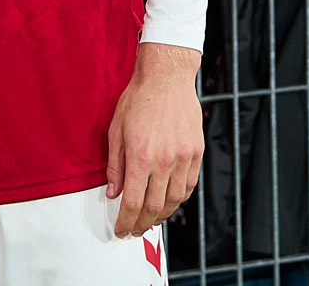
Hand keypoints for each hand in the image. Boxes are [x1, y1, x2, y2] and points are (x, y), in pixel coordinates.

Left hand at [106, 42, 202, 237]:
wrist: (166, 78)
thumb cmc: (136, 101)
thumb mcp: (115, 130)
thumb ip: (114, 165)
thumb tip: (112, 193)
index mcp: (140, 156)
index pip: (132, 202)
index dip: (125, 221)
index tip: (120, 230)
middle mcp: (164, 161)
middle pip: (154, 207)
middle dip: (142, 224)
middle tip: (134, 231)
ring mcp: (183, 158)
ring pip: (175, 200)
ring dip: (162, 216)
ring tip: (151, 220)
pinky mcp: (196, 152)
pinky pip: (189, 185)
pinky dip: (179, 199)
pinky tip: (169, 202)